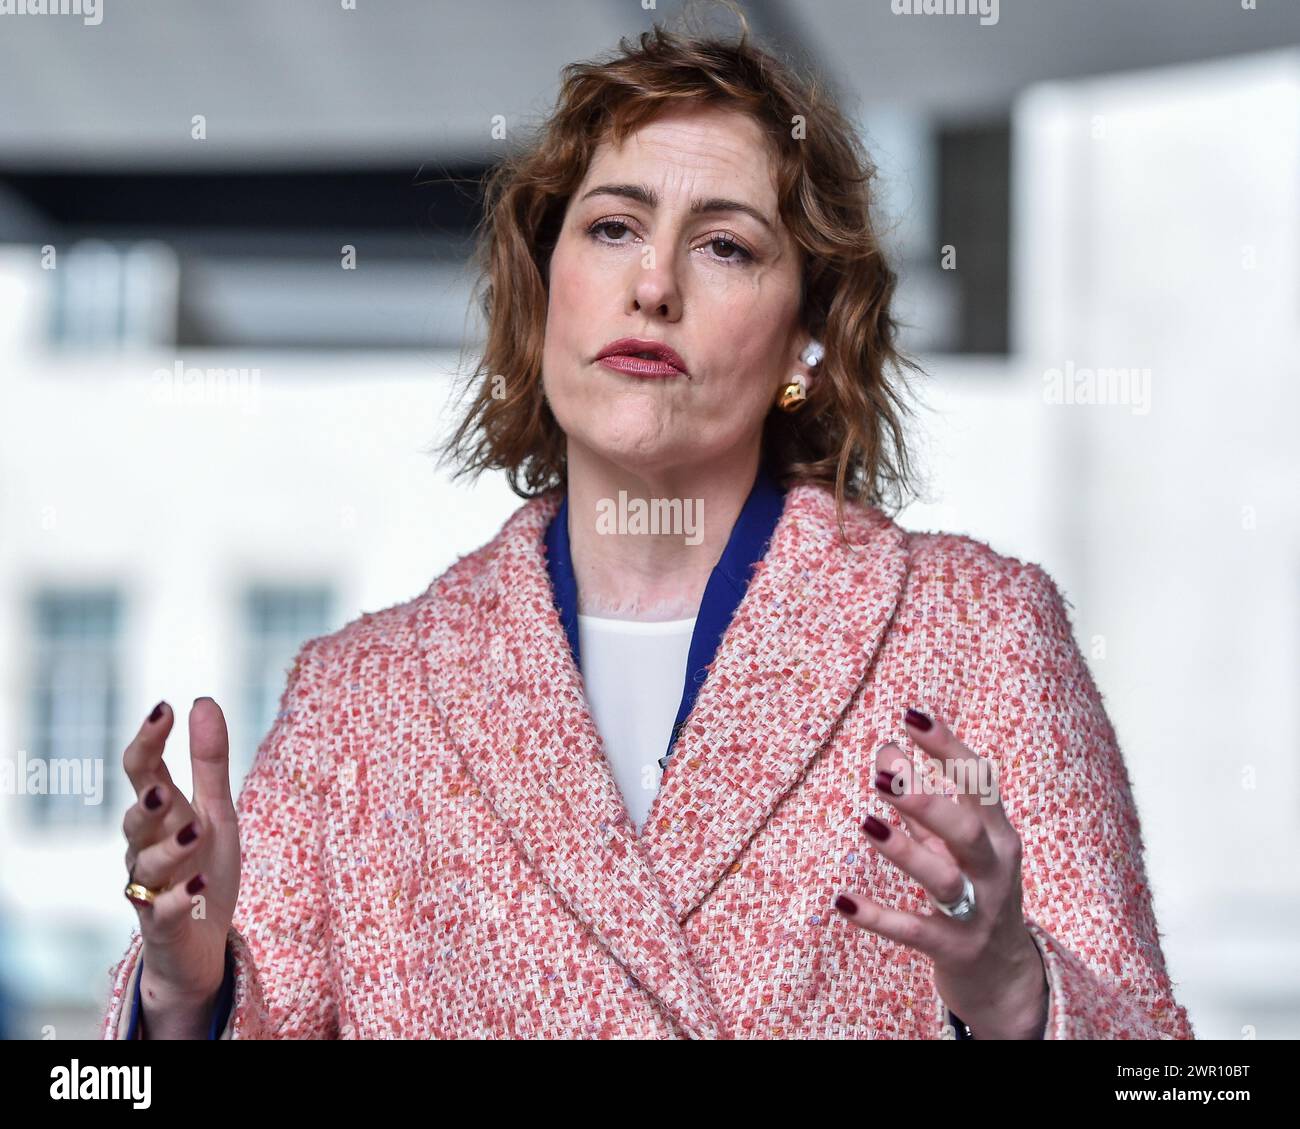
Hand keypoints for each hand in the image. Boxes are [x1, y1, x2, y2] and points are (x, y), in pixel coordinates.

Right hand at [121, 698, 241, 1036]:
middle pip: (135, 818)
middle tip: (162, 787)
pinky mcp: (163, 924)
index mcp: (161, 814)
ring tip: (194, 833)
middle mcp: (146, 847)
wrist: (201, 942)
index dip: (149, 741)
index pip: (144, 770)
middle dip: (147, 802)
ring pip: (146, 864)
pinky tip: (197, 884)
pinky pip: (162, 911)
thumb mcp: (216, 810)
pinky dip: (177, 897)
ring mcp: (150, 887)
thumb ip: (209, 761)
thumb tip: (203, 700)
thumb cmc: (203, 865)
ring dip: (169, 848)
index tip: (163, 708)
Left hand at [834, 708, 1049, 1038]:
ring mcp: (979, 911)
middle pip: (967, 829)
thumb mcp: (952, 841)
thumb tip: (886, 746)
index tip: (912, 715)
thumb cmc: (973, 888)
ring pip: (944, 878)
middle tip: (882, 776)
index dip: (948, 747)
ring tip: (866, 823)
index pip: (979, 781)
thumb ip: (921, 797)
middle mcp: (995, 868)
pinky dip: (880, 917)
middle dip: (926, 801)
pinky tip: (842, 901)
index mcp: (998, 832)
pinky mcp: (956, 949)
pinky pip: (916, 931)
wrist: (1005, 974)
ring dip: (904, 850)